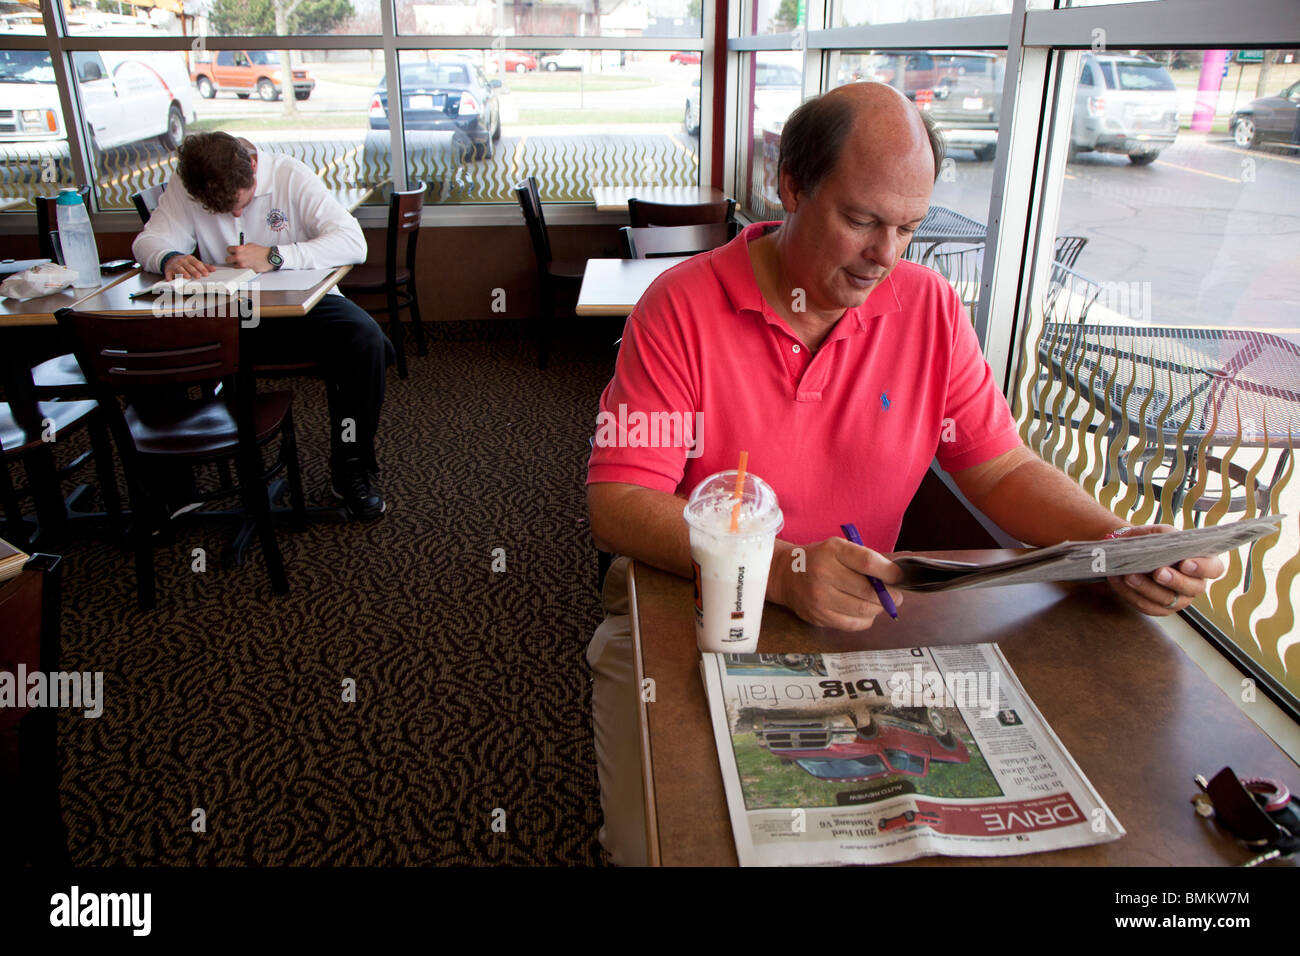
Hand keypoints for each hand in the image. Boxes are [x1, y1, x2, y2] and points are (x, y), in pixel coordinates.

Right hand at [164, 255, 213, 279]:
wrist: (170, 259)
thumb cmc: (185, 262)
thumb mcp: (194, 262)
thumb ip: (204, 266)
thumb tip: (214, 269)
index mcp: (189, 258)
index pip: (196, 263)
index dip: (202, 268)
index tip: (206, 274)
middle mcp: (182, 261)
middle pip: (188, 266)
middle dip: (193, 271)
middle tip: (198, 276)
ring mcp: (174, 265)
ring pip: (179, 268)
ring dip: (183, 273)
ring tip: (187, 277)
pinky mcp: (168, 269)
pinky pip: (168, 273)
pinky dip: (169, 276)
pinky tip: (171, 280)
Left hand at [226, 243, 272, 272]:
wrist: (269, 258)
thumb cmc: (262, 251)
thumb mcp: (250, 245)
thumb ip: (243, 248)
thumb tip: (239, 250)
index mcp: (239, 249)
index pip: (228, 250)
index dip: (231, 251)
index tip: (233, 252)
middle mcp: (239, 257)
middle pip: (228, 259)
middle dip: (231, 259)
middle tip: (235, 258)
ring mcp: (242, 264)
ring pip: (233, 266)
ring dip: (237, 264)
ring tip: (243, 262)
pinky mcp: (246, 270)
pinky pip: (240, 270)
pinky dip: (242, 268)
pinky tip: (247, 265)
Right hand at [770, 537, 902, 629]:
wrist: (786, 575)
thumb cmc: (821, 560)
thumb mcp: (839, 548)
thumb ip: (865, 560)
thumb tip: (896, 578)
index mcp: (832, 551)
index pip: (868, 563)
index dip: (890, 573)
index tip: (900, 577)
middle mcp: (823, 574)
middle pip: (869, 592)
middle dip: (890, 596)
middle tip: (896, 596)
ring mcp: (820, 598)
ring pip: (864, 611)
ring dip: (878, 608)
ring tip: (878, 602)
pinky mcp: (819, 617)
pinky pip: (853, 624)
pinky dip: (865, 619)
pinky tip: (863, 611)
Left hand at [1104, 524, 1224, 614]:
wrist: (1132, 552)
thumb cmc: (1152, 542)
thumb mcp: (1159, 533)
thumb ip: (1166, 534)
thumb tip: (1167, 538)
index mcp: (1202, 564)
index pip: (1214, 569)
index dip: (1203, 568)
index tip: (1185, 562)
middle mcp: (1194, 585)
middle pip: (1191, 588)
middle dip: (1174, 580)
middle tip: (1158, 572)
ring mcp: (1177, 600)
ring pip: (1166, 599)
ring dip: (1146, 588)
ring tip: (1130, 576)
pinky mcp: (1158, 608)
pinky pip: (1146, 606)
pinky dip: (1130, 593)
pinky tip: (1119, 580)